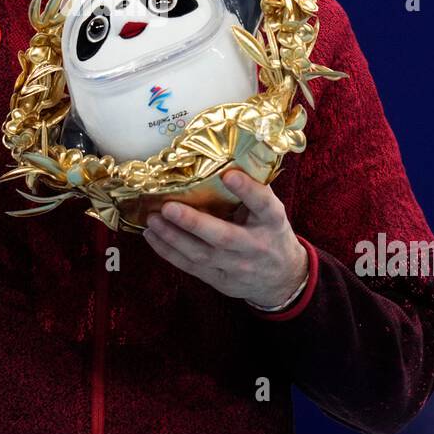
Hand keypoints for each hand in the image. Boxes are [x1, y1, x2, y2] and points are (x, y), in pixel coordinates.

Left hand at [142, 168, 308, 306]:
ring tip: (152, 219)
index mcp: (272, 221)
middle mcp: (255, 245)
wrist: (281, 277)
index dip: (247, 190)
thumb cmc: (270, 232)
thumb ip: (254, 188)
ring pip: (201, 254)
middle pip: (224, 237)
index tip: (229, 174)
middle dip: (194, 223)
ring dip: (173, 237)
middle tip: (168, 207)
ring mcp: (236, 266)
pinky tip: (152, 235)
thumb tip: (226, 155)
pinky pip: (190, 266)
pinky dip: (168, 252)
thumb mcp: (272, 211)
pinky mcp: (219, 279)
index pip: (263, 205)